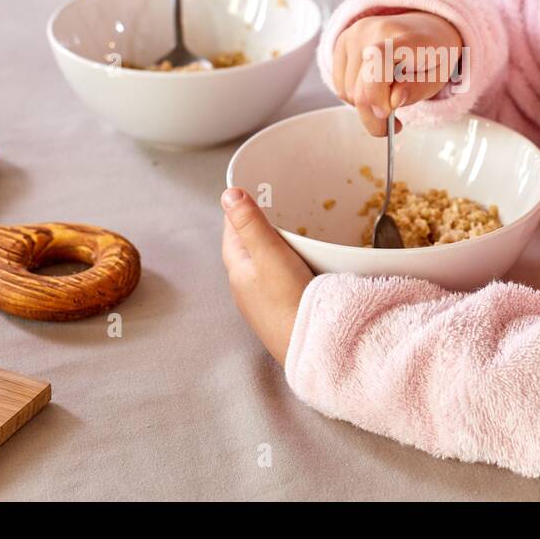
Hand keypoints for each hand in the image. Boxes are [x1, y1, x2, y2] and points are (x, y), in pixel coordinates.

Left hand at [221, 187, 314, 366]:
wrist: (311, 348)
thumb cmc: (289, 303)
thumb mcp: (269, 255)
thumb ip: (250, 224)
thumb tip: (228, 194)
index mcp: (237, 269)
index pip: (231, 229)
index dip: (240, 208)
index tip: (252, 190)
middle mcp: (245, 286)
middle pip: (248, 246)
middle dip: (261, 226)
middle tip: (278, 207)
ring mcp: (263, 301)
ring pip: (265, 265)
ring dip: (277, 247)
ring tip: (295, 232)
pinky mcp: (281, 311)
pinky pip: (281, 280)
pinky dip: (290, 266)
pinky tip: (306, 267)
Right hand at [332, 11, 464, 136]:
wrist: (423, 28)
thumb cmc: (431, 56)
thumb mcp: (436, 78)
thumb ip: (417, 90)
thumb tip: (392, 101)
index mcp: (407, 38)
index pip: (380, 58)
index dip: (375, 92)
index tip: (385, 115)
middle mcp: (376, 30)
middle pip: (361, 88)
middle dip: (375, 115)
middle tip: (393, 124)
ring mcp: (355, 33)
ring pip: (347, 92)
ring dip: (365, 104)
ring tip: (386, 94)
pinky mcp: (342, 40)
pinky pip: (339, 85)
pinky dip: (354, 95)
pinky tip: (373, 86)